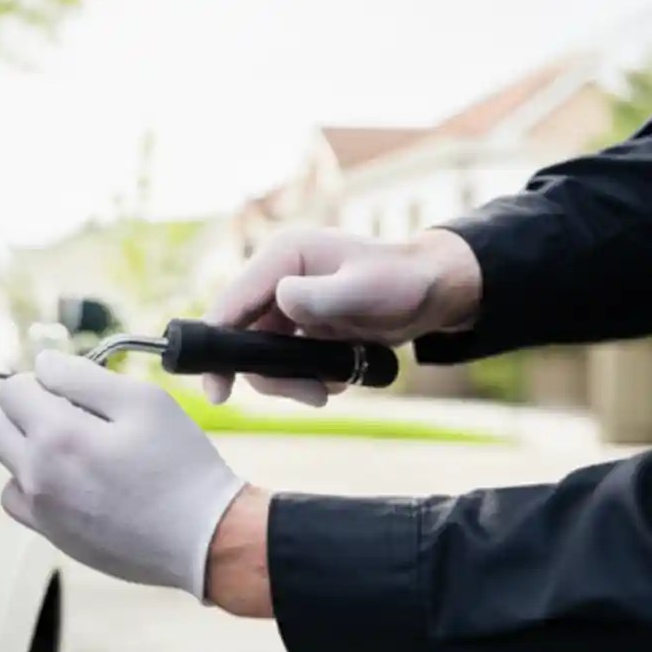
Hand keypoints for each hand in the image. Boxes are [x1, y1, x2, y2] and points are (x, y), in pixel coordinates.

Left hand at [0, 351, 243, 598]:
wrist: (202, 537)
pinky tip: (72, 481)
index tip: (75, 391)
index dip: (42, 380)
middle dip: (23, 409)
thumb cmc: (180, 464)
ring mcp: (41, 509)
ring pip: (4, 462)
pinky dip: (34, 485)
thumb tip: (43, 363)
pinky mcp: (51, 535)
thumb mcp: (143, 401)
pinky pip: (19, 500)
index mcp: (57, 435)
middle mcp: (37, 474)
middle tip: (69, 415)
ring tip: (75, 450)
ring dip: (27, 447)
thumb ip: (82, 375)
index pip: (12, 388)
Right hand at [204, 228, 480, 405]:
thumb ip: (322, 296)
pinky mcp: (299, 322)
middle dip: (270, 373)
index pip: (231, 304)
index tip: (216, 391)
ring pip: (261, 354)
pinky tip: (337, 376)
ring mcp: (286, 301)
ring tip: (330, 389)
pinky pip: (283, 358)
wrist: (434, 291)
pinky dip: (304, 376)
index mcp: (282, 256)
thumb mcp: (366, 288)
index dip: (216, 346)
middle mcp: (276, 277)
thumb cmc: (405, 281)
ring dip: (291, 379)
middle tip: (311, 395)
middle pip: (242, 337)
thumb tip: (281, 301)